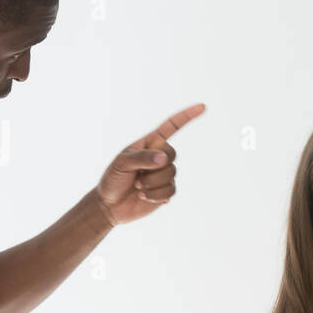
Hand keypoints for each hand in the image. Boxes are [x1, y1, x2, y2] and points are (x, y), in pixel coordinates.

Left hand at [95, 103, 205, 225]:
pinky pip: (171, 190)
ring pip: (171, 174)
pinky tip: (144, 196)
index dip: (186, 116)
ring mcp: (163, 174)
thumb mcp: (121, 163)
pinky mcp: (166, 190)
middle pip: (172, 154)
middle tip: (139, 174)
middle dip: (156, 166)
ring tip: (138, 186)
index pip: (170, 127)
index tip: (202, 106)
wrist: (110, 206)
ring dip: (152, 183)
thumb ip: (142, 158)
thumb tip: (164, 159)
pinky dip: (156, 195)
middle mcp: (159, 156)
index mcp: (149, 143)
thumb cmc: (113, 179)